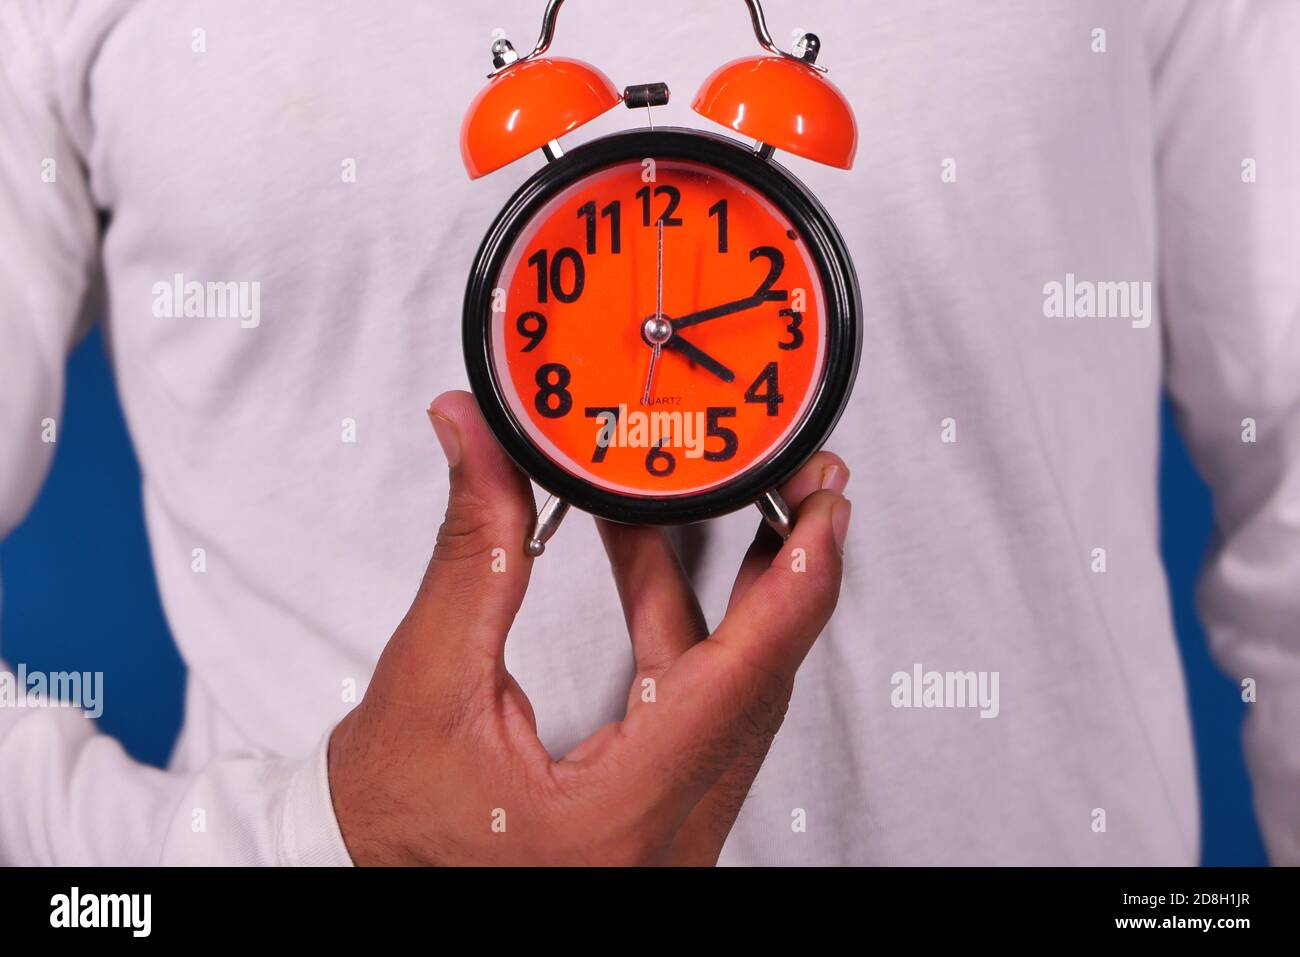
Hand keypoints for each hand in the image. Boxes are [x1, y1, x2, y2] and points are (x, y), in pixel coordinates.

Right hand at [327, 390, 850, 865]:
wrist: (362, 879)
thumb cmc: (388, 822)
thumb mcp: (427, 679)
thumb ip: (476, 552)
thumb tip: (481, 445)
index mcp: (617, 813)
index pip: (740, 678)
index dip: (795, 579)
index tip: (825, 508)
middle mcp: (664, 840)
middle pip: (758, 684)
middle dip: (777, 573)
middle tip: (793, 488)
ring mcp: (670, 840)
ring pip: (734, 700)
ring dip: (719, 601)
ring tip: (684, 508)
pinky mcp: (659, 825)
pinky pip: (704, 720)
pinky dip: (687, 642)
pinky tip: (651, 578)